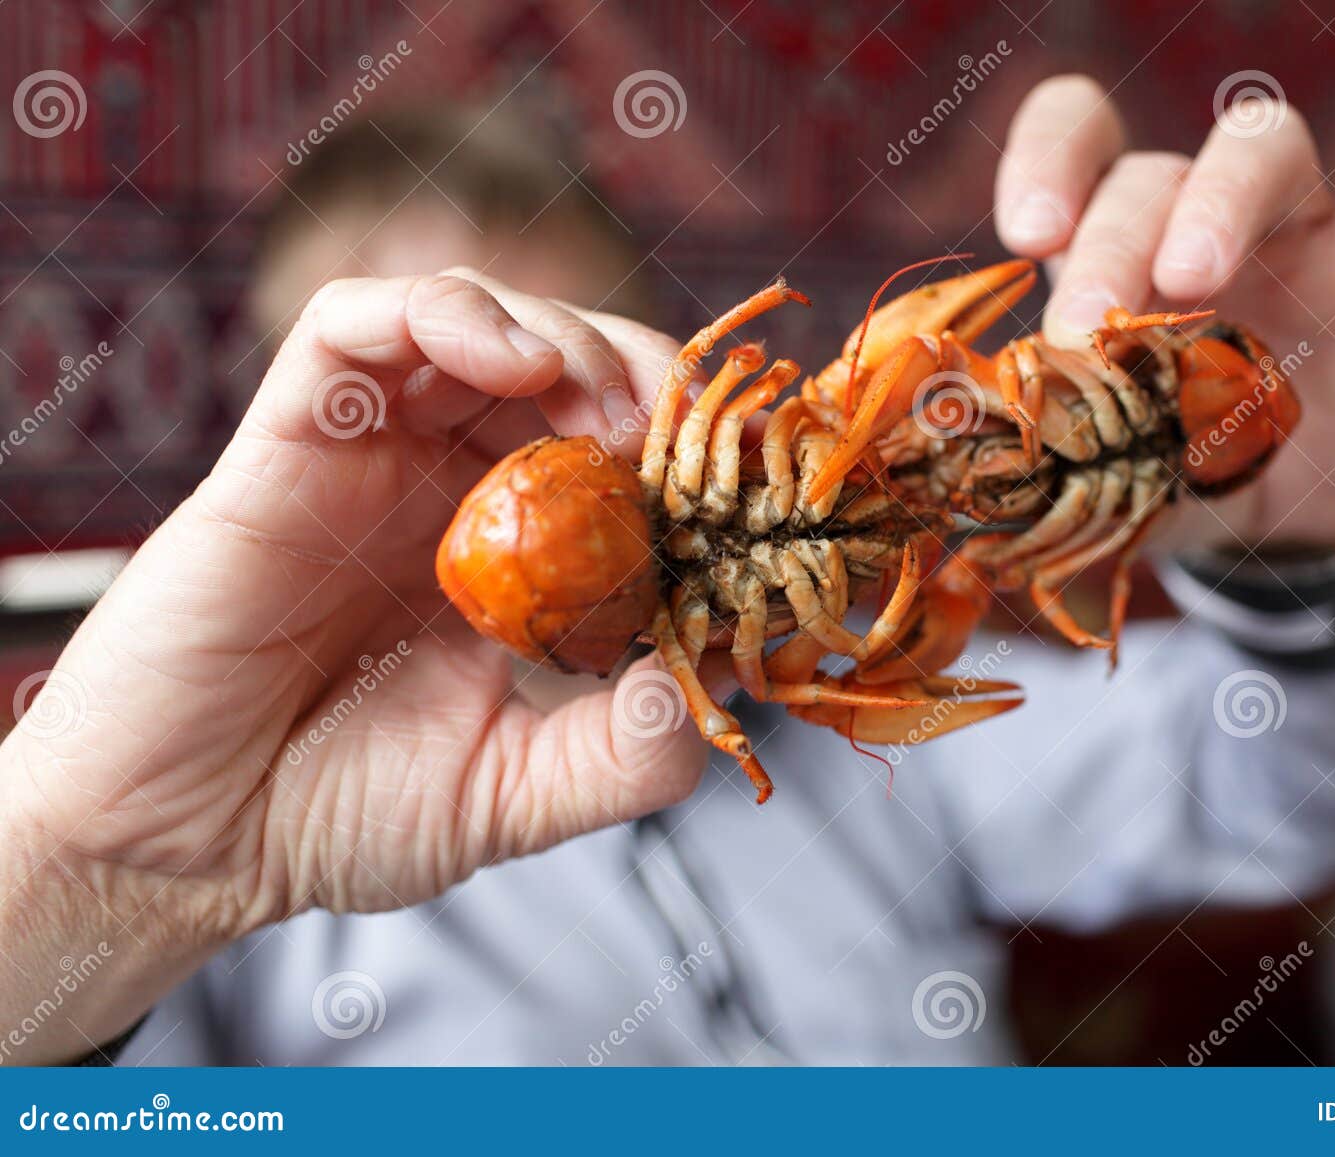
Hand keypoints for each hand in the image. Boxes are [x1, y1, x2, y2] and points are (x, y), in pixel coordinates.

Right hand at [0, 271, 709, 1060]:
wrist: (184, 844)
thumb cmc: (339, 816)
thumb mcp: (517, 794)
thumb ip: (623, 755)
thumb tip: (721, 689)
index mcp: (521, 557)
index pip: (628, 457)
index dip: (697, 450)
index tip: (757, 478)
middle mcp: (455, 488)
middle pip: (572, 368)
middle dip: (647, 381)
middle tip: (687, 438)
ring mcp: (376, 455)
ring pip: (483, 323)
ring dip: (567, 339)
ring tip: (608, 410)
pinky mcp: (292, 437)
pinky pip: (358, 325)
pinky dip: (444, 312)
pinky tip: (510, 359)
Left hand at [994, 77, 1334, 550]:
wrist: (1276, 513)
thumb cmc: (1169, 465)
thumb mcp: (1114, 475)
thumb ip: (1072, 466)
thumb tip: (1014, 487)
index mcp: (1111, 249)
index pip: (1078, 146)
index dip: (1047, 162)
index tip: (1027, 234)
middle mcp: (1195, 218)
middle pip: (1152, 177)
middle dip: (1112, 245)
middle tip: (1083, 327)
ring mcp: (1297, 230)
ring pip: (1262, 151)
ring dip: (1219, 202)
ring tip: (1190, 282)